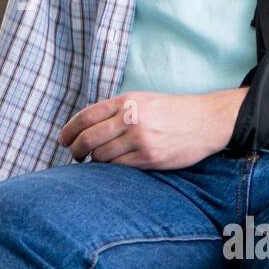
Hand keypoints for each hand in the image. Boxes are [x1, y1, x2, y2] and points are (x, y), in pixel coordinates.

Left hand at [58, 87, 248, 171]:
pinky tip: (112, 166)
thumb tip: (85, 126)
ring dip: (94, 161)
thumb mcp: (142, 99)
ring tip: (96, 161)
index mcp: (126, 101)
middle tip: (74, 155)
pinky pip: (119, 168)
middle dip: (75, 150)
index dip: (69, 130)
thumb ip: (115, 110)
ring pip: (102, 156)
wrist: (206, 121)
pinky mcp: (150, 158)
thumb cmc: (171, 110)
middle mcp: (130, 119)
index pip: (86, 116)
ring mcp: (140, 140)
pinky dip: (111, 169)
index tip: (63, 140)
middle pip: (88, 139)